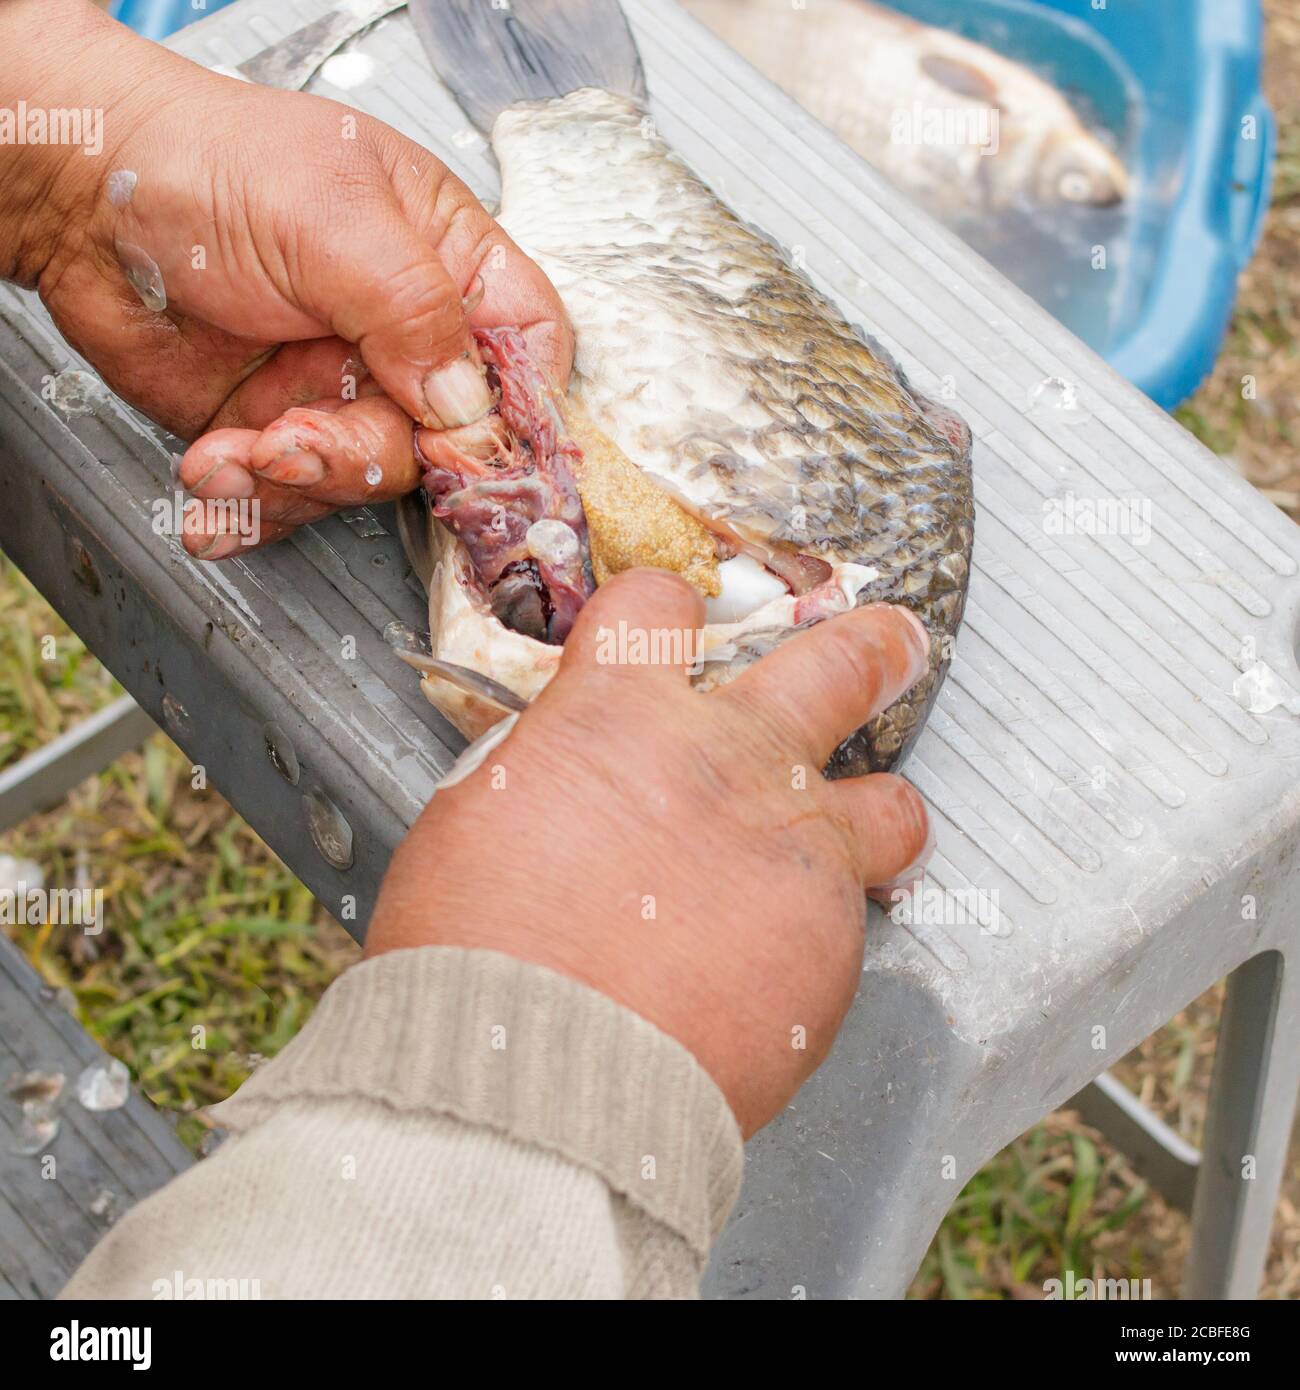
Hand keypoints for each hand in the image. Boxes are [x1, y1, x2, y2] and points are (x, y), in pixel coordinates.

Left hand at [8, 0, 570, 557]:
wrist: (81, 196)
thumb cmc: (208, 164)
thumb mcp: (333, 217)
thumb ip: (414, 307)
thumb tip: (468, 404)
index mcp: (445, 263)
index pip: (525, 347)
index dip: (514, 409)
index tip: (469, 447)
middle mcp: (403, 336)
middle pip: (443, 439)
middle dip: (367, 454)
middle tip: (301, 442)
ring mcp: (342, 387)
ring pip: (366, 476)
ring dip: (297, 481)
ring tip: (237, 452)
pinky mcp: (279, 428)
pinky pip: (291, 495)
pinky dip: (250, 505)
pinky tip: (212, 486)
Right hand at [366, 573, 932, 1136]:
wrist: (534, 1078)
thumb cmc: (478, 957)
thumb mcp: (482, 821)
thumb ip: (561, 776)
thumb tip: (585, 783)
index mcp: (619, 715)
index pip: (656, 608)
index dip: (662, 612)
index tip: (671, 621)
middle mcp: (725, 758)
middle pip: (832, 664)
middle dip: (867, 649)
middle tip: (891, 645)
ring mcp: (793, 842)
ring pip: (886, 801)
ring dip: (880, 804)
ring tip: (878, 815)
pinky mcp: (831, 936)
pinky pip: (849, 917)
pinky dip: (823, 930)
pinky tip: (784, 964)